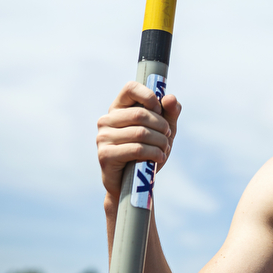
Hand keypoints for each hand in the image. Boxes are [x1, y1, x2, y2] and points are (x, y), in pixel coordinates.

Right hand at [96, 81, 181, 199]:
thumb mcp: (163, 130)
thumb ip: (170, 112)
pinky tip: (158, 158)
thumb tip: (169, 98)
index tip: (160, 110)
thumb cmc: (148, 152)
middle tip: (167, 136)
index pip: (130, 88)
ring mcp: (103, 137)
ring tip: (164, 150)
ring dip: (160, 142)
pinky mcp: (105, 155)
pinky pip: (136, 149)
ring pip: (141, 132)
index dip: (149, 96)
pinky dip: (154, 153)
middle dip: (161, 126)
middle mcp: (106, 120)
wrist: (134, 184)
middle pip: (140, 113)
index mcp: (118, 109)